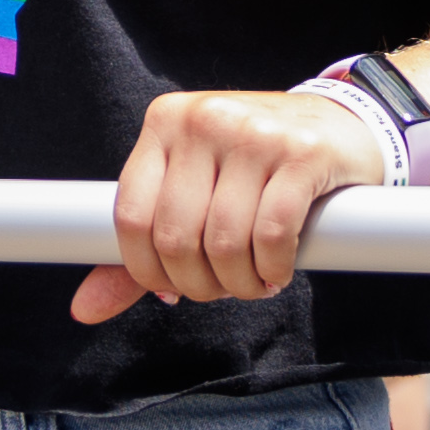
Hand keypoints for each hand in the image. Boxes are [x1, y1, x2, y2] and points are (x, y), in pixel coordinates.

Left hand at [79, 85, 381, 322]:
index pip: (130, 216)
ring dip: (240, 284)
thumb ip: (144, 247)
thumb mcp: (196, 189)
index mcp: (165, 122)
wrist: (345, 124)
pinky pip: (272, 234)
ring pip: (225, 241)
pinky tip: (278, 271)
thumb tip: (84, 310)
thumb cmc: (258, 167)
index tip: (172, 288)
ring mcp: (254, 131)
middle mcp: (204, 119)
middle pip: (177, 236)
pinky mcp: (303, 152)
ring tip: (256, 282)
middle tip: (223, 289)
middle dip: (199, 284)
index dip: (146, 271)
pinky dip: (272, 269)